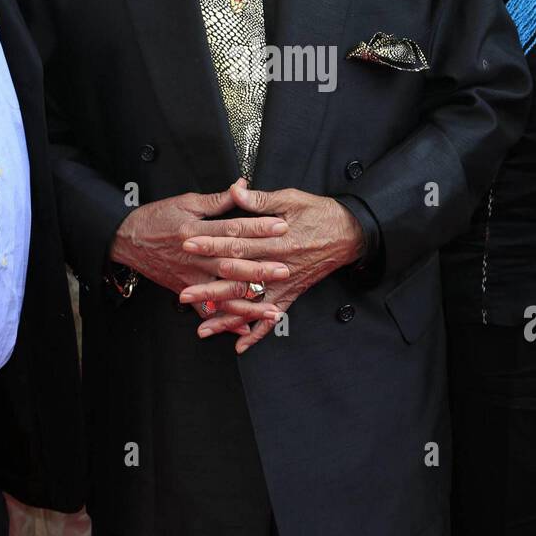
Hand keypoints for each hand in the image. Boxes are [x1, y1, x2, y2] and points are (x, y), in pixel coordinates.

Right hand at [108, 182, 290, 336]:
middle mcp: (194, 257)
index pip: (233, 229)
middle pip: (232, 265)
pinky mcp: (186, 291)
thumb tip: (242, 186)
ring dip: (249, 303)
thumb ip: (218, 199)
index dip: (258, 228)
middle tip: (284, 270)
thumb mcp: (186, 202)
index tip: (281, 226)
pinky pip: (207, 311)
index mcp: (195, 231)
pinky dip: (225, 322)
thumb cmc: (157, 218)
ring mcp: (190, 277)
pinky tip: (245, 329)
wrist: (128, 240)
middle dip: (260, 269)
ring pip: (223, 293)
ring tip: (272, 309)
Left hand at [180, 182, 365, 352]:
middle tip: (185, 294)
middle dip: (210, 287)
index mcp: (276, 239)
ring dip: (227, 317)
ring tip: (203, 327)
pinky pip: (273, 317)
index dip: (212, 243)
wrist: (350, 234)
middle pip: (238, 278)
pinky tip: (240, 345)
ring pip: (251, 303)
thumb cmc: (321, 214)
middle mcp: (278, 265)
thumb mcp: (292, 198)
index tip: (189, 245)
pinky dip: (257, 333)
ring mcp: (285, 283)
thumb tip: (236, 190)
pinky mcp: (292, 293)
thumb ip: (261, 199)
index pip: (237, 242)